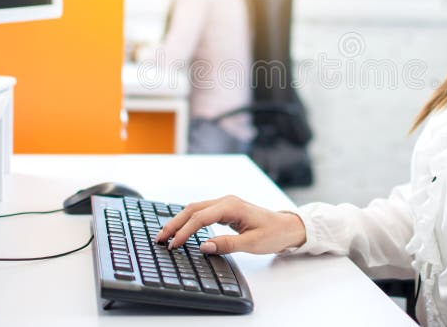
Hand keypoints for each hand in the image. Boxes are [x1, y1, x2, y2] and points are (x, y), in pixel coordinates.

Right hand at [154, 195, 306, 254]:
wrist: (287, 227)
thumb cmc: (273, 234)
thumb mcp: (252, 244)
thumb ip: (227, 244)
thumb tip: (203, 246)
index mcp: (232, 206)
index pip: (200, 218)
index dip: (184, 232)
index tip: (173, 245)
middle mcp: (226, 201)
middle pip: (193, 209)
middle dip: (174, 223)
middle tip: (159, 238)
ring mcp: (225, 204)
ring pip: (195, 209)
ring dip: (179, 221)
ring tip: (165, 235)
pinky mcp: (225, 210)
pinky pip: (202, 212)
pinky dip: (188, 220)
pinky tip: (180, 229)